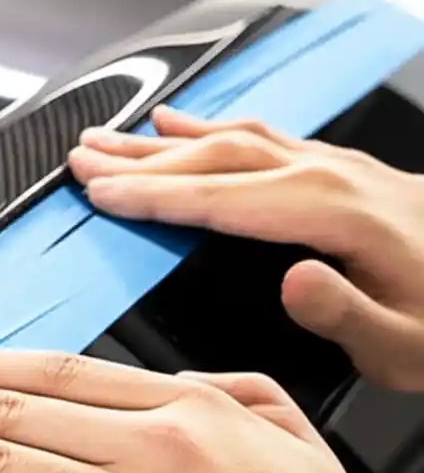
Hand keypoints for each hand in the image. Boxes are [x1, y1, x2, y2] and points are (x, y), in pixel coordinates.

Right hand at [67, 106, 423, 391]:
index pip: (222, 199)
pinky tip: (181, 125)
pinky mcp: (340, 170)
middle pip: (216, 158)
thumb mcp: (405, 348)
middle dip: (140, 161)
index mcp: (337, 216)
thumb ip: (346, 315)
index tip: (101, 196)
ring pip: (232, 139)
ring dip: (163, 141)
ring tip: (108, 140)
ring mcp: (337, 167)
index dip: (155, 197)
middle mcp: (333, 178)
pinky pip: (260, 135)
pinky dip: (209, 128)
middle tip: (81, 161)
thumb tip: (295, 283)